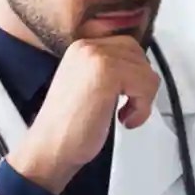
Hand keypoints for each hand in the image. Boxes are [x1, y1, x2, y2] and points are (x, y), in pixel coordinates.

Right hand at [7, 36, 158, 194]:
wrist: (49, 147)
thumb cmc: (67, 128)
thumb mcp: (89, 87)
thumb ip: (109, 72)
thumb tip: (140, 70)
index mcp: (81, 49)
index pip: (126, 47)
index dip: (134, 74)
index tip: (127, 96)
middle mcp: (87, 48)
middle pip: (138, 54)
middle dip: (142, 84)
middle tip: (129, 107)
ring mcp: (96, 57)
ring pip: (146, 70)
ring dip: (143, 99)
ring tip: (125, 115)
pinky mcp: (106, 73)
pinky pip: (146, 83)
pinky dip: (142, 108)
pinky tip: (124, 120)